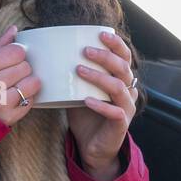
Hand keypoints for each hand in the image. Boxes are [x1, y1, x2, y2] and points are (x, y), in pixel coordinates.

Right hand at [0, 26, 40, 127]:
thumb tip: (15, 29)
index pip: (17, 51)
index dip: (17, 53)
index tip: (11, 58)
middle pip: (26, 67)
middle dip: (22, 68)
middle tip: (11, 73)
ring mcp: (0, 103)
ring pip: (32, 84)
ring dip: (27, 83)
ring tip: (15, 85)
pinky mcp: (8, 118)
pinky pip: (30, 101)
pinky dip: (26, 98)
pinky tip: (13, 97)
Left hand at [67, 30, 138, 179]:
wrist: (93, 146)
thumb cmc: (86, 115)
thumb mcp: (79, 90)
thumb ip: (75, 74)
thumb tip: (52, 54)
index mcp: (120, 79)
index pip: (124, 56)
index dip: (116, 44)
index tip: (101, 33)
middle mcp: (128, 91)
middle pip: (123, 67)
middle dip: (105, 56)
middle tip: (85, 51)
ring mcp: (126, 108)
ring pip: (118, 87)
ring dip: (98, 76)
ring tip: (79, 70)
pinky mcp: (121, 124)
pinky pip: (114, 112)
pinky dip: (100, 105)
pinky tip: (86, 100)